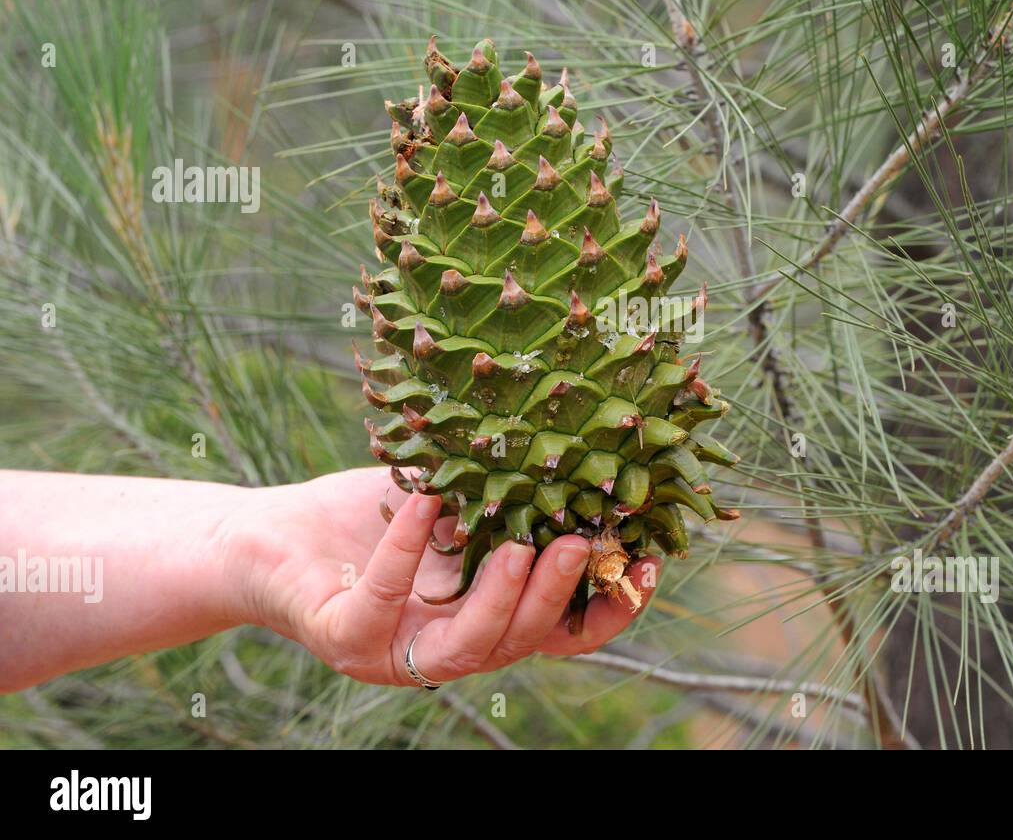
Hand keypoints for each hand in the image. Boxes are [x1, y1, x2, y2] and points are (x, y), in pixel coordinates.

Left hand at [227, 467, 660, 685]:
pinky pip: (385, 597)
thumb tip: (579, 451)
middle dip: (557, 598)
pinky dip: (407, 548)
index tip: (652, 565)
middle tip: (580, 545)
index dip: (611, 610)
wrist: (268, 538)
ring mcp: (395, 652)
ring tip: (522, 545)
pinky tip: (427, 500)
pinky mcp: (343, 637)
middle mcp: (446, 647)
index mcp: (483, 618)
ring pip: (467, 645)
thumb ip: (504, 500)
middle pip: (522, 641)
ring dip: (501, 599)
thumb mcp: (450, 505)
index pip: (562, 632)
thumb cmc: (368, 519)